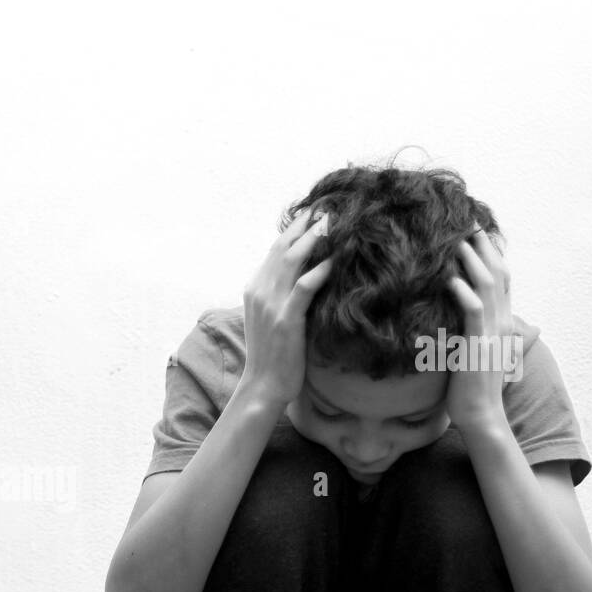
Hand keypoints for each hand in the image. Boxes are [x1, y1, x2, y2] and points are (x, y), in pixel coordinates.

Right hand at [239, 207, 333, 410]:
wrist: (263, 384)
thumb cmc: (273, 354)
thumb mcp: (272, 317)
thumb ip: (282, 294)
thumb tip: (307, 275)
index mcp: (255, 288)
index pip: (275, 248)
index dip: (295, 227)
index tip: (316, 212)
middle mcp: (259, 291)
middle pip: (283, 246)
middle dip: (306, 224)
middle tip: (329, 207)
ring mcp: (270, 304)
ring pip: (292, 259)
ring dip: (314, 238)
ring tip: (334, 222)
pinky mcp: (285, 319)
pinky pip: (304, 287)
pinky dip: (320, 269)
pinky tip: (336, 259)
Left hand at [445, 227, 513, 430]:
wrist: (481, 415)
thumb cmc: (471, 386)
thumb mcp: (473, 350)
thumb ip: (470, 329)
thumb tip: (455, 314)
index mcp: (501, 322)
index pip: (501, 280)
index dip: (492, 254)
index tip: (478, 232)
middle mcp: (501, 323)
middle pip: (497, 274)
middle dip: (484, 247)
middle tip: (469, 222)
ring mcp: (492, 333)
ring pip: (488, 287)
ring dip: (473, 262)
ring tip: (458, 240)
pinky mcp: (478, 345)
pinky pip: (473, 312)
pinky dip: (463, 293)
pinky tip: (450, 279)